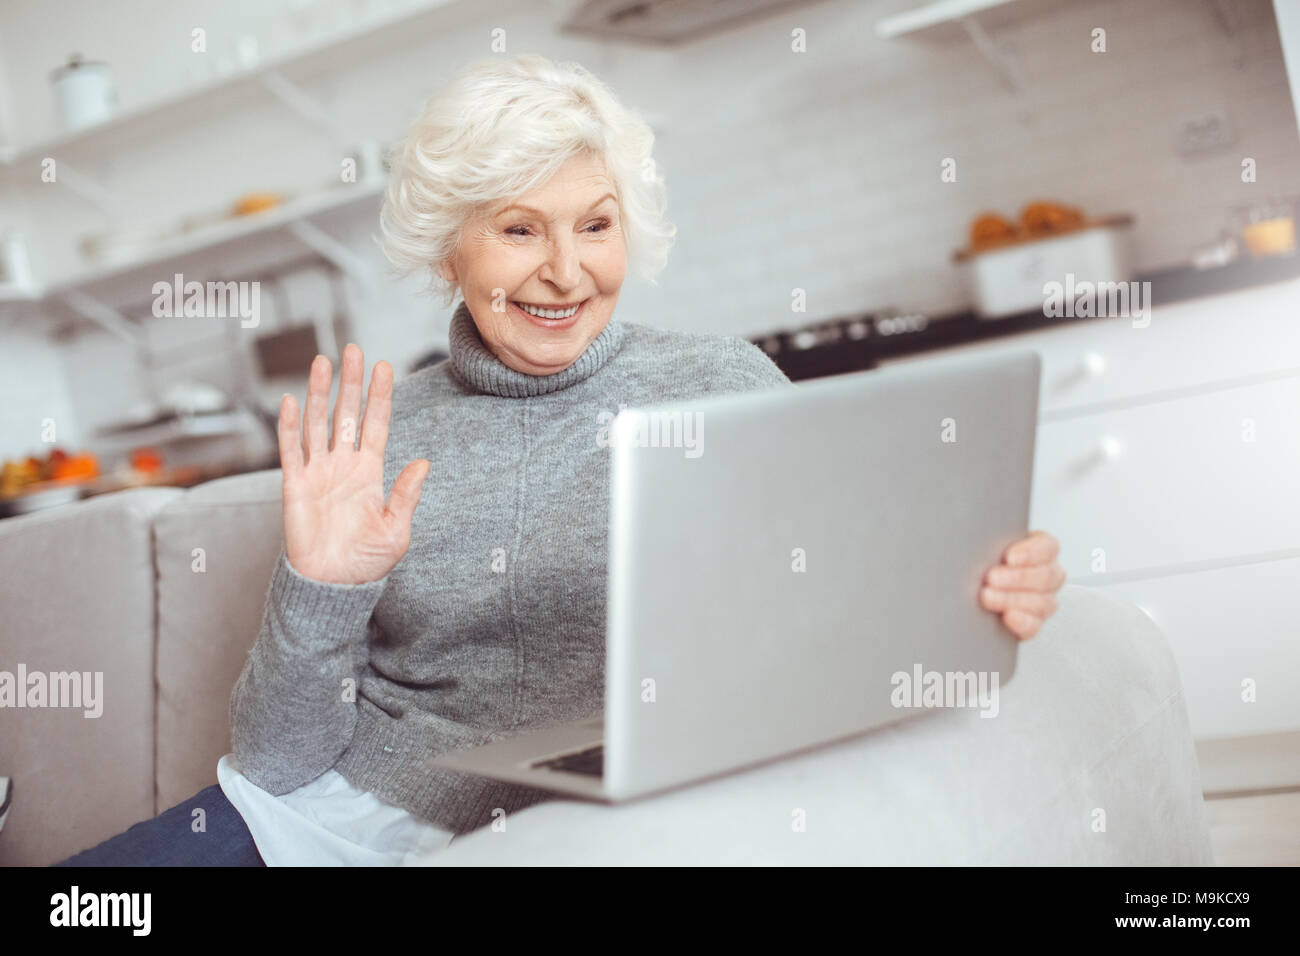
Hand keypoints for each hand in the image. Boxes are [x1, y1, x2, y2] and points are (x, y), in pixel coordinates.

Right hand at [278, 343, 430, 584]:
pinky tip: (291, 401)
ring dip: (320, 393)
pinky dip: (289, 426)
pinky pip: (290, 451)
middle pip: (346, 414)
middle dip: (350, 383)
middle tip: (354, 350)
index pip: (376, 425)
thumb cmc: (366, 562)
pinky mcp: (295, 486)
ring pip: (318, 424)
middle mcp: (344, 466)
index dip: (379, 397)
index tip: (384, 367)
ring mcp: (318, 472)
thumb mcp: (397, 530)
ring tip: (323, 362)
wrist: (333, 586)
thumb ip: (406, 496)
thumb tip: (424, 463)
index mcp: (370, 473)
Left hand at [978, 530, 1065, 640]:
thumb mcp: (989, 547)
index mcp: (1042, 550)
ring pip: (1042, 602)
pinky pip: (1034, 625)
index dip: (1031, 553)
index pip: (1048, 547)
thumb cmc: (983, 563)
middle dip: (1017, 577)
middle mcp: (1048, 575)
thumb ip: (992, 544)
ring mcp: (1044, 600)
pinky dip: (1021, 622)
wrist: (972, 592)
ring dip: (1012, 599)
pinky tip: (1007, 616)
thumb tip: (977, 542)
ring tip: (988, 596)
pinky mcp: (1033, 622)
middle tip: (992, 577)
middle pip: (1046, 576)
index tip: (1010, 557)